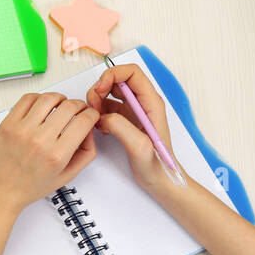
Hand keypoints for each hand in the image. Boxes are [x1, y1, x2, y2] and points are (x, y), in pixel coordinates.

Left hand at [0, 92, 98, 216]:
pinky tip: (42, 106)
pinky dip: (39, 97)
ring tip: (61, 104)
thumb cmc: (30, 186)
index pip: (83, 122)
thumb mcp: (67, 176)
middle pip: (68, 107)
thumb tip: (89, 130)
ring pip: (48, 98)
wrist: (0, 190)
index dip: (92, 115)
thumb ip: (85, 153)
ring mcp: (21, 130)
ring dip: (60, 98)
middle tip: (78, 109)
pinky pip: (26, 99)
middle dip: (79, 105)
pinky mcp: (7, 123)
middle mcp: (39, 140)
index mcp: (57, 155)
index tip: (91, 115)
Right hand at [85, 63, 187, 195]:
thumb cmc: (157, 166)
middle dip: (100, 88)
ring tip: (96, 119)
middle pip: (117, 79)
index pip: (131, 72)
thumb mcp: (139, 146)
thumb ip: (120, 127)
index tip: (100, 90)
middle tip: (94, 107)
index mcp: (151, 103)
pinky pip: (107, 107)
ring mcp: (134, 111)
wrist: (161, 181)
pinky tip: (100, 128)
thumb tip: (102, 116)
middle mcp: (143, 103)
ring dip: (97, 101)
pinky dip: (98, 113)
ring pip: (110, 92)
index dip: (112, 75)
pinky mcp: (126, 120)